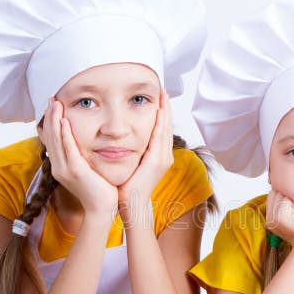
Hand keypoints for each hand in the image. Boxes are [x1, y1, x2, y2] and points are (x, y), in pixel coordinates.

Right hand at [37, 98, 116, 214]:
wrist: (102, 208)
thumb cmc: (100, 190)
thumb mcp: (88, 170)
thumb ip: (83, 158)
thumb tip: (86, 146)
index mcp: (61, 167)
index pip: (53, 141)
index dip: (51, 123)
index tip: (53, 107)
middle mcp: (59, 167)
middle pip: (51, 137)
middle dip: (50, 117)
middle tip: (51, 99)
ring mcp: (65, 169)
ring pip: (56, 140)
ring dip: (55, 121)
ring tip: (55, 104)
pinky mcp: (74, 171)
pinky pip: (67, 149)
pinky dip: (64, 134)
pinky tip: (63, 121)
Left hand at [117, 90, 173, 224]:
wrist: (131, 203)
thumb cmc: (128, 186)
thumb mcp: (133, 164)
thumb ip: (134, 151)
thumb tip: (126, 139)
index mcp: (160, 156)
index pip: (163, 129)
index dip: (163, 113)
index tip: (159, 98)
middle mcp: (165, 155)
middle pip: (167, 126)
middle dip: (166, 107)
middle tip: (163, 89)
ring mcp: (163, 158)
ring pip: (166, 128)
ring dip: (165, 110)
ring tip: (163, 94)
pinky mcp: (157, 161)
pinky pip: (160, 136)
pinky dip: (161, 122)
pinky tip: (159, 110)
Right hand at [265, 190, 293, 247]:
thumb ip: (287, 206)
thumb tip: (287, 189)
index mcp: (271, 220)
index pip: (273, 195)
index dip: (286, 195)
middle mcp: (269, 219)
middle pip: (275, 193)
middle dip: (288, 195)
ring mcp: (274, 217)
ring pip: (280, 194)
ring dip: (293, 197)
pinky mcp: (281, 216)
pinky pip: (286, 198)